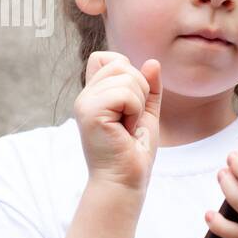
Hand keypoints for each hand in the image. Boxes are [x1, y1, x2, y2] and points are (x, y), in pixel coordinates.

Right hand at [74, 51, 161, 194]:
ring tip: (128, 126)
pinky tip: (126, 130)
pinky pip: (125, 94)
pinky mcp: (89, 112)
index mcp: (96, 94)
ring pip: (126, 77)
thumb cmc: (135, 151)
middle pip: (120, 63)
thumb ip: (150, 88)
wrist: (125, 180)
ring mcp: (85, 102)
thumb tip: (152, 62)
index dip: (127, 71)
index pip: (106, 57)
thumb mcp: (147, 113)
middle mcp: (86, 95)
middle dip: (139, 90)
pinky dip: (135, 112)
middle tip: (131, 119)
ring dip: (138, 104)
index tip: (131, 103)